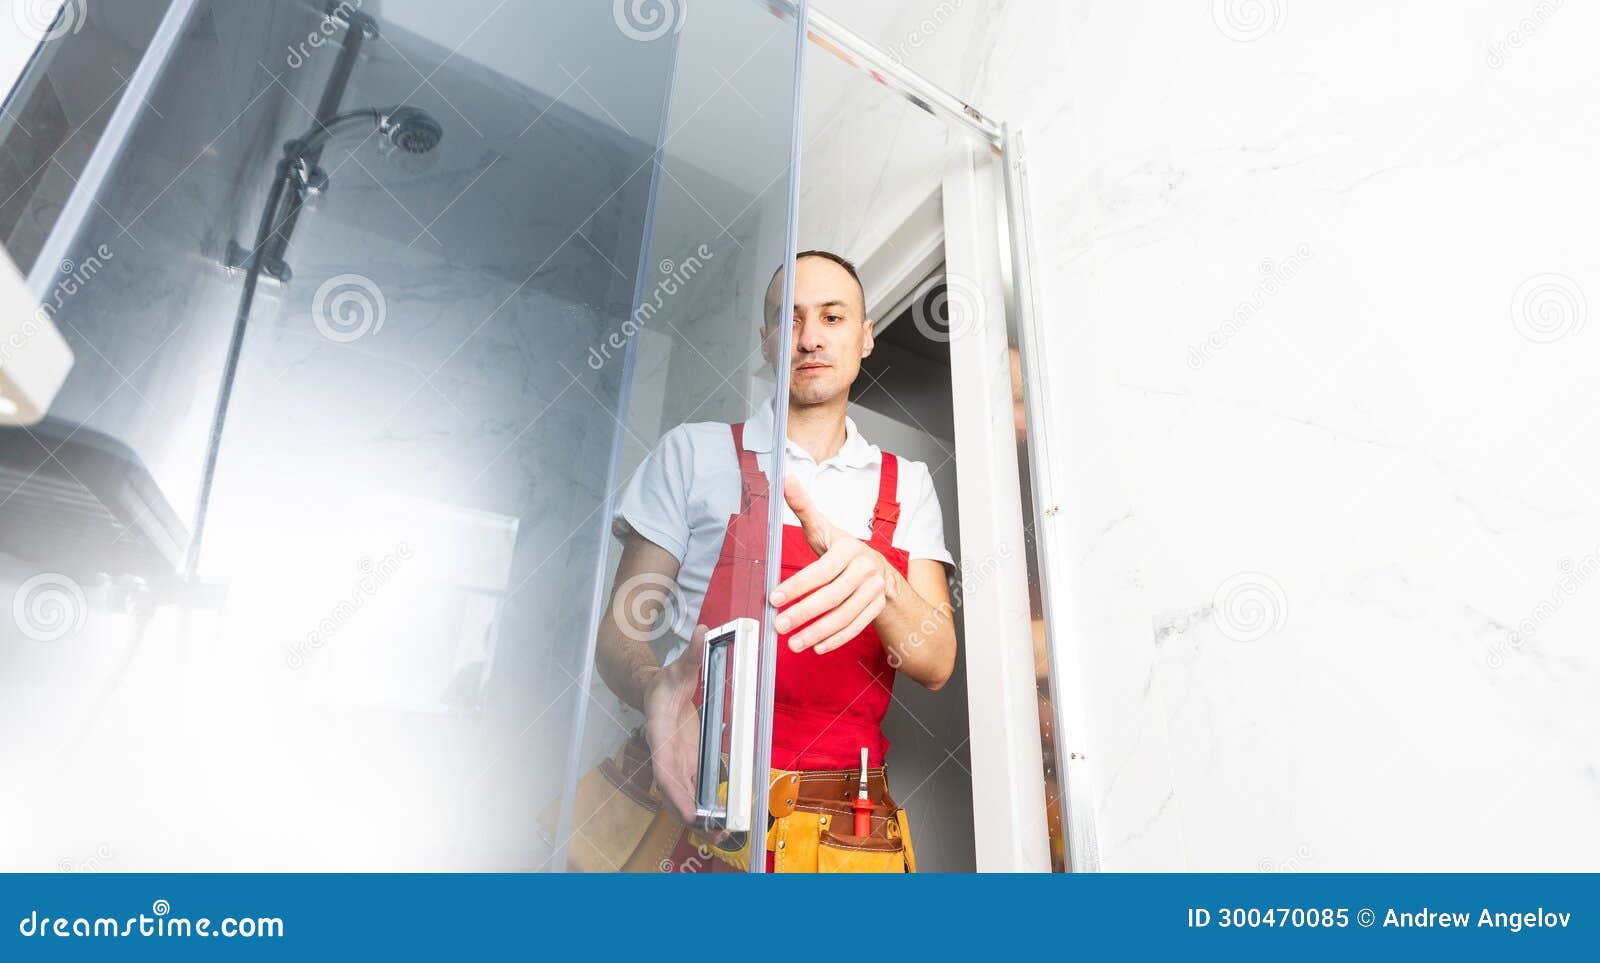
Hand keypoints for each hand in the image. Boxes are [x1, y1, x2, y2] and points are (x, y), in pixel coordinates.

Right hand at [641, 626, 705, 824]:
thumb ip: (692, 653)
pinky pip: (692, 784)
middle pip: (673, 789)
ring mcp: (675, 757)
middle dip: (688, 812)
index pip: (665, 768)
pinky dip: (702, 800)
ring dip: (696, 813)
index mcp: (660, 733)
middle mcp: (665, 750)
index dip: (676, 792)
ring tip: (719, 831)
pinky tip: (717, 814)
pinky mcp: (685, 758)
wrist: (650, 688)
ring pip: (682, 792)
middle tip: (711, 831)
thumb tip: (702, 632)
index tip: (689, 812)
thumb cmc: (663, 680)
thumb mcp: (679, 666)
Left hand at [770, 474, 890, 654]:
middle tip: (779, 625)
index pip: (821, 570)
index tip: (774, 599)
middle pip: (832, 595)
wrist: (881, 571)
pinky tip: (817, 646)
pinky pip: (856, 627)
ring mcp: (875, 590)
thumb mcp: (825, 529)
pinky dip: (836, 639)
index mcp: (849, 548)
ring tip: (794, 643)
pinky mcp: (877, 608)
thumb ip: (803, 507)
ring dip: (818, 632)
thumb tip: (785, 479)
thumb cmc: (844, 552)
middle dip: (803, 612)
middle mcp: (866, 568)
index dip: (797, 586)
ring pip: (844, 615)